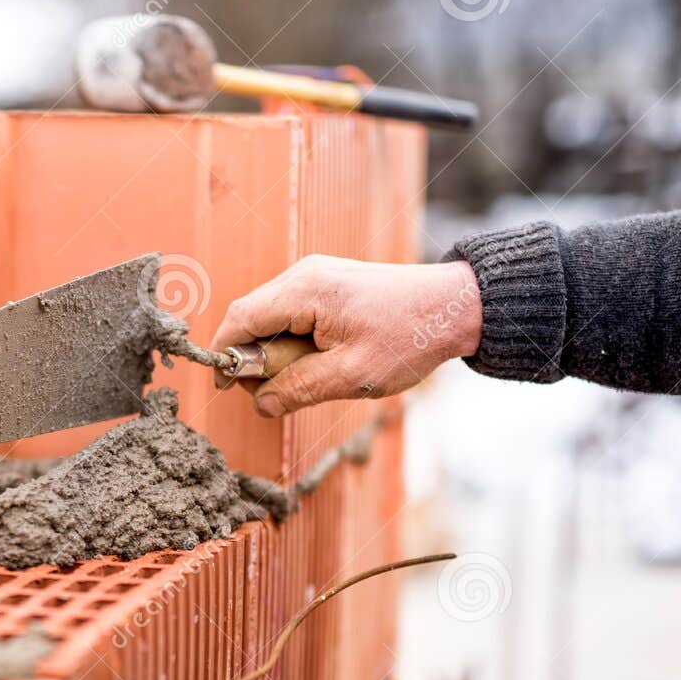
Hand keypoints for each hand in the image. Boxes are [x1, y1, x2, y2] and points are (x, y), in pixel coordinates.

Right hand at [211, 255, 481, 415]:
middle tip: (277, 391)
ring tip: (308, 375)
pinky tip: (318, 360)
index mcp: (305, 291)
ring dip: (276, 351)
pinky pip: (291, 313)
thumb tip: (260, 404)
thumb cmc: (408, 338)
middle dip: (254, 357)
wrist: (455, 307)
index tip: (227, 387)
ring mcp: (315, 276)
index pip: (240, 318)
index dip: (226, 355)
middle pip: (251, 316)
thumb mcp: (351, 376)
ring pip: (271, 317)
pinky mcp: (327, 284)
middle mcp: (304, 275)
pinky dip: (293, 340)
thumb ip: (298, 389)